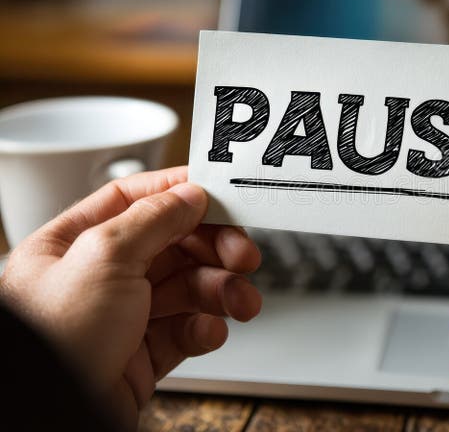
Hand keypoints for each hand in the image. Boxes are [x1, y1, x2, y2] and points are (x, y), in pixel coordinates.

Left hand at [0, 167, 261, 429]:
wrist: (49, 420)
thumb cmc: (51, 343)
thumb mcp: (103, 257)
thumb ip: (153, 218)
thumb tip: (190, 195)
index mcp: (75, 243)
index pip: (136, 200)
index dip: (182, 195)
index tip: (223, 196)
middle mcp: (100, 276)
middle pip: (174, 244)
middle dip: (215, 248)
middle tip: (243, 255)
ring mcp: (124, 316)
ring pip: (189, 288)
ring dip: (222, 291)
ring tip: (239, 302)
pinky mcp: (143, 354)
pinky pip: (188, 330)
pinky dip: (206, 328)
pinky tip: (209, 331)